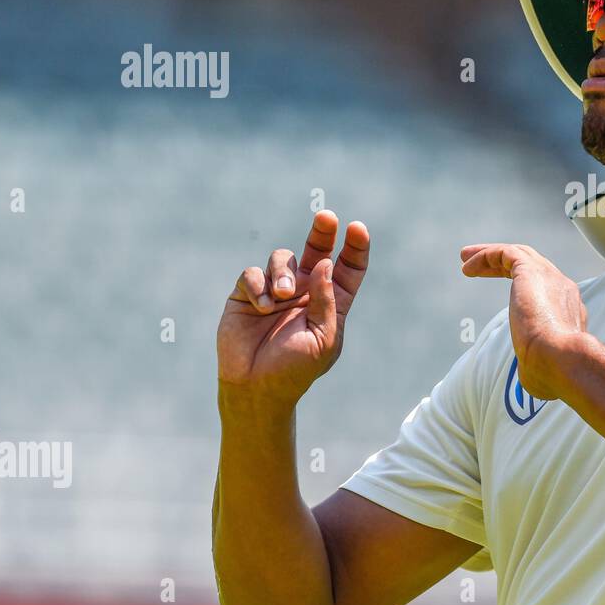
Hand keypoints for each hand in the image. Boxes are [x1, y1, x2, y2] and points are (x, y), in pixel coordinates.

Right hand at [217, 210, 370, 405]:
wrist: (257, 388)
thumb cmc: (295, 369)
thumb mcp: (323, 339)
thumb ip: (327, 301)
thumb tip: (326, 264)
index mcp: (331, 302)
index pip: (347, 268)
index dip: (354, 247)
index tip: (358, 228)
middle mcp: (305, 291)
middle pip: (317, 250)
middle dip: (322, 231)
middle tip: (326, 216)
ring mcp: (275, 291)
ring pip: (282, 258)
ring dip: (283, 272)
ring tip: (282, 295)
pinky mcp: (247, 294)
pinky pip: (252, 274)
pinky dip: (258, 285)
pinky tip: (261, 306)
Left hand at [460, 243, 586, 399]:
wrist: (562, 359)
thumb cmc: (552, 373)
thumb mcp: (542, 371)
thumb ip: (536, 368)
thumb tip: (530, 382)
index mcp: (567, 310)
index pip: (545, 289)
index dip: (519, 286)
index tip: (502, 295)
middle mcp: (561, 288)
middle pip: (531, 265)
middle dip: (503, 263)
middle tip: (476, 264)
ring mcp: (548, 277)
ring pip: (517, 254)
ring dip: (490, 254)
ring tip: (464, 257)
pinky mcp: (531, 271)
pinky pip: (506, 253)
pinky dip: (486, 256)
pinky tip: (466, 268)